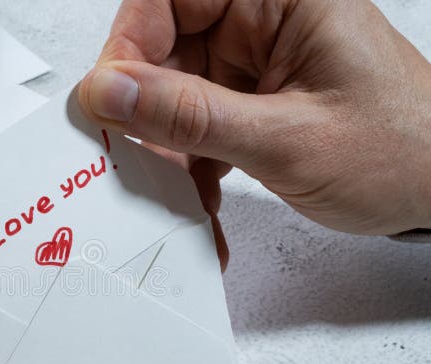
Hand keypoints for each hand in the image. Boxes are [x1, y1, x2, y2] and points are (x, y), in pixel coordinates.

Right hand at [79, 0, 430, 236]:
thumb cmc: (403, 152)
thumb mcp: (286, 140)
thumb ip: (191, 116)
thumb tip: (112, 93)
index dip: (129, 42)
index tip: (110, 99)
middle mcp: (262, 23)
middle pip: (163, 46)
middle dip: (145, 109)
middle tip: (134, 153)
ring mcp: (252, 64)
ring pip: (171, 93)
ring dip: (166, 148)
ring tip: (178, 188)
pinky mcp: (248, 102)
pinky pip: (192, 123)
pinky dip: (188, 163)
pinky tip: (200, 194)